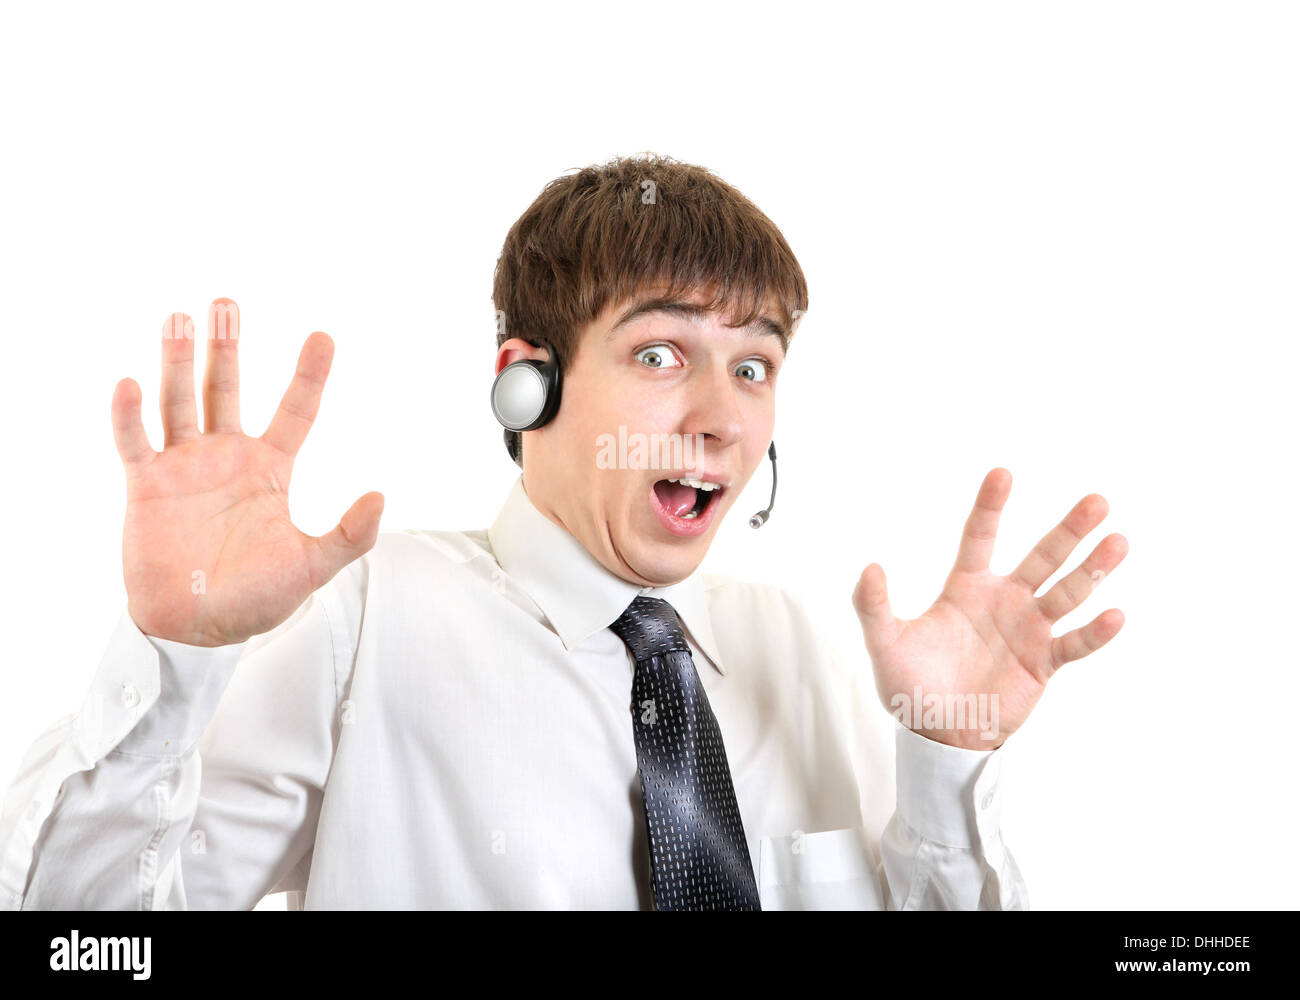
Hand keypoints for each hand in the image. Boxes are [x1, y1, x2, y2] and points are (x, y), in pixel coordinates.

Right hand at [112, 299, 383, 645]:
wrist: (198, 629)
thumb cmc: (255, 599)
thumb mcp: (312, 567)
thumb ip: (349, 535)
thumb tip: (380, 497)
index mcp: (270, 469)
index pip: (296, 411)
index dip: (309, 375)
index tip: (324, 336)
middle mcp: (227, 456)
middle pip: (227, 389)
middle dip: (227, 348)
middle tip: (226, 304)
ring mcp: (185, 467)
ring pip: (181, 402)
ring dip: (179, 362)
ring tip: (181, 318)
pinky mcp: (147, 486)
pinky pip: (136, 442)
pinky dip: (129, 415)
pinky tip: (130, 383)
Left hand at [852, 468, 1126, 748]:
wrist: (937, 735)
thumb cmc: (909, 685)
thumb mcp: (885, 646)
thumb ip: (874, 608)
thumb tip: (869, 569)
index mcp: (965, 587)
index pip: (979, 537)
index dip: (991, 506)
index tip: (1002, 473)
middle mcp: (1003, 600)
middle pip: (1042, 557)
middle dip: (1070, 530)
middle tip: (1097, 501)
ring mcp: (1028, 630)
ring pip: (1067, 593)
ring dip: (1093, 570)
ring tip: (1118, 542)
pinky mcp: (1044, 663)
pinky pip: (1074, 644)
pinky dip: (1094, 632)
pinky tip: (1114, 615)